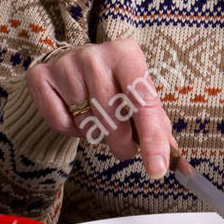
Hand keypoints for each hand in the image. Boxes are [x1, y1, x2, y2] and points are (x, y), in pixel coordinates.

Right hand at [25, 41, 176, 177]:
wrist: (69, 63)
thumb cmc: (113, 84)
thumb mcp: (139, 96)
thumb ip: (159, 129)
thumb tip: (182, 167)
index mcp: (127, 54)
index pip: (144, 103)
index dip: (152, 140)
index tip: (158, 169)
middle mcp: (95, 55)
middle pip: (113, 119)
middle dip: (121, 144)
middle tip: (124, 147)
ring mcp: (66, 64)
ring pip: (86, 124)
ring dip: (95, 134)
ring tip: (97, 119)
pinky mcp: (40, 76)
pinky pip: (60, 123)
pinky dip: (71, 130)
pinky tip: (75, 114)